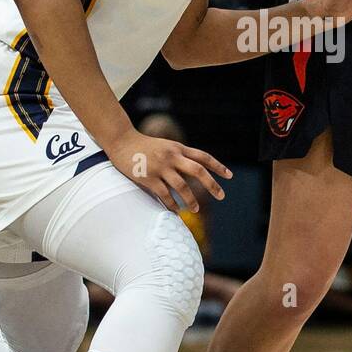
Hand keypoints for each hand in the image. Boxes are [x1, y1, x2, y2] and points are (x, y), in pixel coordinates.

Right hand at [106, 127, 231, 213]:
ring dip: (190, 200)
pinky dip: (171, 204)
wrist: (122, 141)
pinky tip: (175, 211)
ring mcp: (160, 167)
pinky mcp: (148, 177)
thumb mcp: (166, 146)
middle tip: (221, 196)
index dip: (218, 166)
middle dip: (212, 185)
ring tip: (194, 209)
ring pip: (182, 186)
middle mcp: (172, 156)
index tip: (229, 176)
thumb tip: (195, 171)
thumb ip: (180, 156)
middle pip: (198, 171)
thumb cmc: (145, 146)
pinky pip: (164, 194)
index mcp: (178, 148)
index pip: (203, 157)